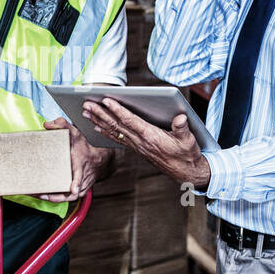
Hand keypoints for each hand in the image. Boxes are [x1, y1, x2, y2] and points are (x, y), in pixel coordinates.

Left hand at [40, 116, 112, 201]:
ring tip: (37, 194)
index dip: (77, 183)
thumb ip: (62, 125)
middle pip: (72, 192)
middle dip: (57, 196)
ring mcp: (80, 187)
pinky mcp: (77, 192)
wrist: (99, 161)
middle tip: (43, 195)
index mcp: (81, 165)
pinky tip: (41, 195)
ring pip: (67, 197)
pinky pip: (65, 197)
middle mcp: (82, 179)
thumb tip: (47, 125)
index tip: (74, 189)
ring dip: (52, 198)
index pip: (81, 175)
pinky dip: (54, 197)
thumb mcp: (76, 134)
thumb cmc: (85, 148)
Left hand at [81, 99, 210, 188]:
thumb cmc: (187, 154)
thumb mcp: (189, 140)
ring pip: (114, 131)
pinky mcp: (137, 148)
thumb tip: (180, 118)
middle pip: (116, 125)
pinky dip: (105, 131)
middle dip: (100, 114)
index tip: (106, 100)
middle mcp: (140, 142)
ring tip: (85, 112)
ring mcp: (137, 146)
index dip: (118, 110)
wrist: (185, 172)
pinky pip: (117, 138)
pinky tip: (96, 126)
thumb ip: (183, 128)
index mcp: (151, 137)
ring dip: (98, 121)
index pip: (130, 121)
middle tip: (86, 104)